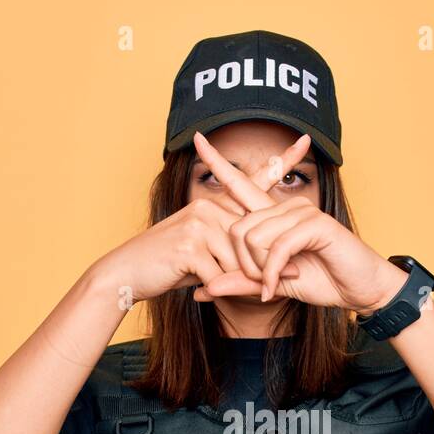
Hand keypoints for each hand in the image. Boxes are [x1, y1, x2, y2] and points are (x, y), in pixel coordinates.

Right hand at [90, 136, 309, 305]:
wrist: (126, 273)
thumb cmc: (167, 266)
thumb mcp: (203, 255)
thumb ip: (232, 254)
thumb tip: (271, 271)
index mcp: (215, 204)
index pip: (253, 180)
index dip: (282, 161)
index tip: (307, 139)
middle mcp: (209, 207)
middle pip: (254, 240)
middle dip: (266, 269)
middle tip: (277, 286)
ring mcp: (199, 223)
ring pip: (241, 261)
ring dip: (239, 283)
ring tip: (226, 291)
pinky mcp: (191, 246)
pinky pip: (222, 275)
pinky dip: (220, 290)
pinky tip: (205, 293)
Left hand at [192, 131, 407, 312]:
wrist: (362, 290)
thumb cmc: (324, 281)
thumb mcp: (273, 286)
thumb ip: (240, 283)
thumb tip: (200, 290)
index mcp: (274, 216)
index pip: (240, 183)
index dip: (217, 163)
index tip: (197, 138)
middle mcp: (286, 206)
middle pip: (238, 229)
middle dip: (245, 266)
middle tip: (264, 285)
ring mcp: (301, 211)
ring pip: (254, 239)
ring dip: (261, 272)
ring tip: (276, 285)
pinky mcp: (315, 223)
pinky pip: (276, 247)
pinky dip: (273, 274)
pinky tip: (277, 288)